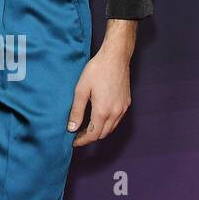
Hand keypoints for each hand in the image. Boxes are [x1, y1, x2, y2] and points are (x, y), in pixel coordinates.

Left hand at [66, 26, 135, 146]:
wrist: (115, 57)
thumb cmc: (97, 70)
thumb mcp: (81, 90)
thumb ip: (77, 111)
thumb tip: (72, 128)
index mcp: (102, 111)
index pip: (93, 135)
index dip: (82, 141)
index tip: (74, 142)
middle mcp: (115, 113)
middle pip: (102, 134)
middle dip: (90, 137)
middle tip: (78, 134)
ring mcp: (123, 108)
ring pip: (111, 128)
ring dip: (99, 131)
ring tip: (87, 127)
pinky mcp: (126, 103)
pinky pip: (117, 120)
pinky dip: (108, 124)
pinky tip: (99, 117)